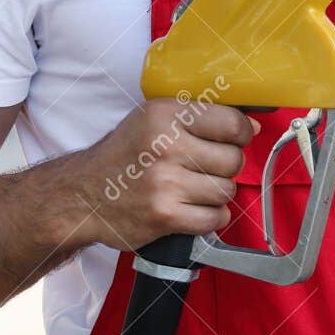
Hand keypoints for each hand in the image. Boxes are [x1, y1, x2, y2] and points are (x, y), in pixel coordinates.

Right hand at [78, 99, 258, 250]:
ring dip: (216, 193)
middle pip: (233, 160)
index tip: (235, 139)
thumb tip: (253, 127)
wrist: (81, 195)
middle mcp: (165, 147)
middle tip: (204, 167)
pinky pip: (214, 218)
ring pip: (226, 191)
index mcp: (164, 116)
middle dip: (225, 166)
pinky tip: (191, 208)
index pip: (232, 124)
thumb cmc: (125, 155)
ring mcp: (165, 184)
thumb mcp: (154, 119)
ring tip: (192, 188)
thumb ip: (201, 118)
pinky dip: (209, 217)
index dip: (241, 134)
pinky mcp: (165, 216)